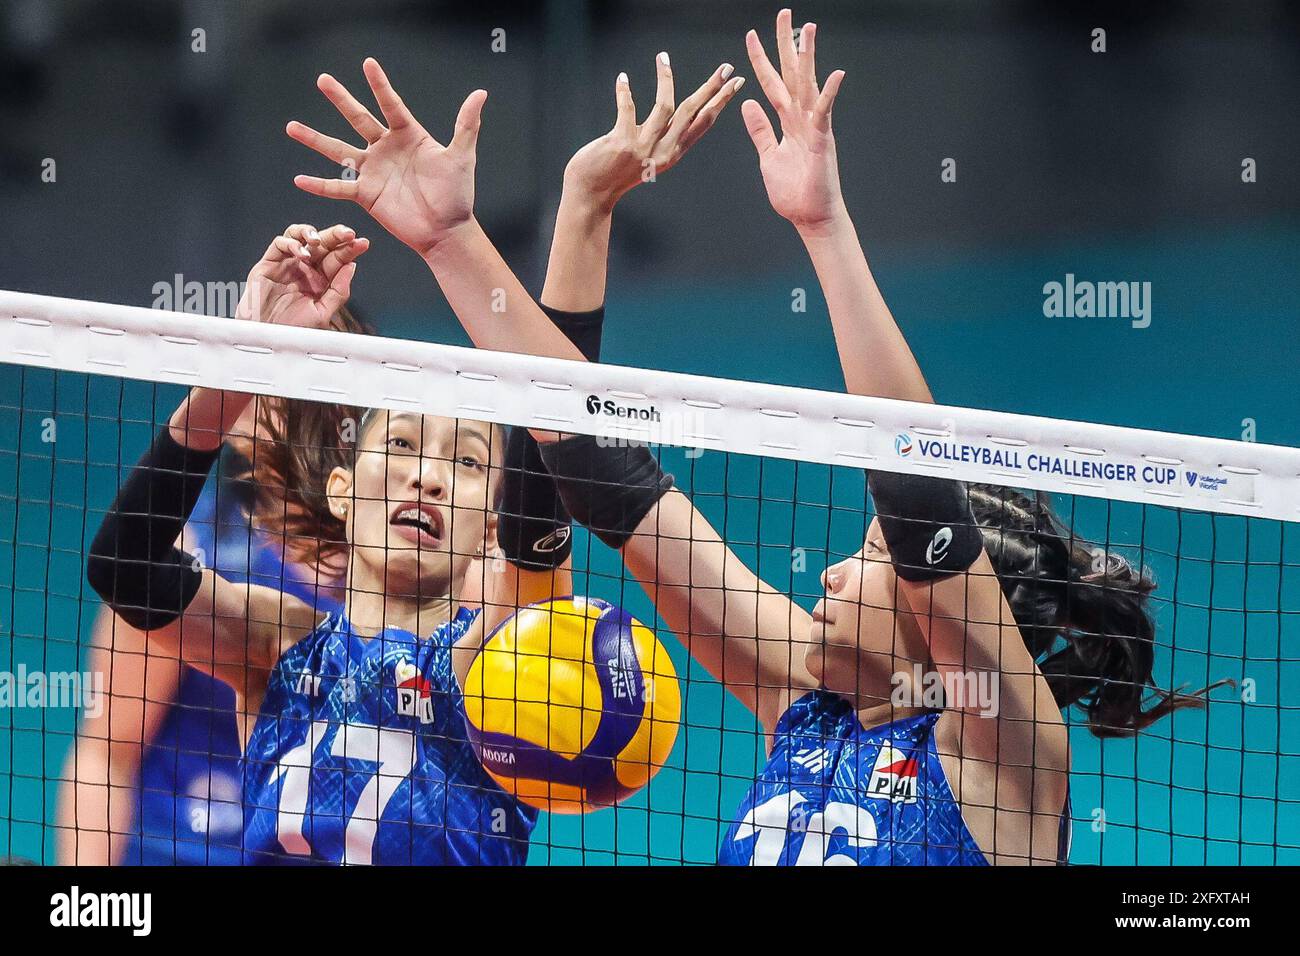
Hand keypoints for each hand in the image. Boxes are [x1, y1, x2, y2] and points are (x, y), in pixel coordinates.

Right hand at [235, 223, 368, 327]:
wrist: (267, 337)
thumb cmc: (292, 329)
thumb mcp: (323, 312)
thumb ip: (338, 291)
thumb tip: (351, 266)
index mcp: (320, 280)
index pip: (337, 259)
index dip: (349, 249)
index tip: (362, 244)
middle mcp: (305, 269)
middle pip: (322, 244)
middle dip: (335, 236)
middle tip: (347, 233)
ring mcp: (287, 264)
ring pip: (299, 237)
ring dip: (311, 232)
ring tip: (319, 240)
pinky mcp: (269, 263)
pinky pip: (280, 244)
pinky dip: (291, 243)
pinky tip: (302, 253)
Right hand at [287, 58, 485, 256]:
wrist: (446, 230)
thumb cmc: (457, 194)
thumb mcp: (462, 156)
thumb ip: (466, 125)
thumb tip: (480, 93)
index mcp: (408, 136)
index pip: (390, 104)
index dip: (380, 85)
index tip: (368, 63)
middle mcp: (386, 149)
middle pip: (358, 118)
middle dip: (341, 99)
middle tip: (323, 79)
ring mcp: (373, 171)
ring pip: (338, 149)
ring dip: (315, 139)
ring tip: (291, 126)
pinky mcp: (366, 194)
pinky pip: (338, 187)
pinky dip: (319, 185)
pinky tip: (299, 179)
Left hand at [563, 54, 744, 211]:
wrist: (592, 194)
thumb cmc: (616, 172)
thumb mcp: (648, 156)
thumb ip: (661, 136)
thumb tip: (673, 110)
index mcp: (672, 153)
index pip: (703, 123)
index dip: (720, 102)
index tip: (734, 84)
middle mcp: (662, 151)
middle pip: (692, 113)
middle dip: (711, 89)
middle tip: (726, 68)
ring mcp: (643, 148)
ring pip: (664, 107)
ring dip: (665, 79)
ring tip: (663, 57)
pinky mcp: (622, 143)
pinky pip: (627, 109)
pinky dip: (624, 92)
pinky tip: (623, 78)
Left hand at [741, 9, 846, 232]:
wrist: (809, 216)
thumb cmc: (793, 191)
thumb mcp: (767, 156)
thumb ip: (760, 130)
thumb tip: (749, 103)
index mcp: (787, 122)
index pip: (771, 84)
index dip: (760, 61)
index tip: (750, 37)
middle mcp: (801, 118)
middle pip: (791, 74)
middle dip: (785, 45)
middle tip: (783, 14)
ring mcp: (813, 126)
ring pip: (808, 84)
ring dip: (808, 57)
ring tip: (807, 29)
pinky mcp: (822, 139)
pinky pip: (825, 112)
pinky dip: (830, 93)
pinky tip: (836, 73)